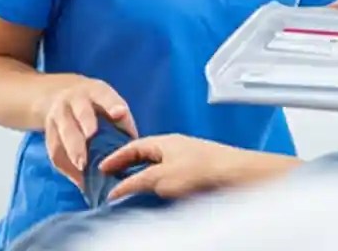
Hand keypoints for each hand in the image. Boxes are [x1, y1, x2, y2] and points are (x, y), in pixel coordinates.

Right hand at [41, 76, 137, 188]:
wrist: (59, 93)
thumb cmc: (95, 102)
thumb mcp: (108, 100)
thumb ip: (121, 119)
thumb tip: (134, 144)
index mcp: (94, 91)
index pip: (104, 96)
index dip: (111, 104)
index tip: (119, 113)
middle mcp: (73, 101)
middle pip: (80, 116)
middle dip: (87, 131)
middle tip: (94, 146)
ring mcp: (58, 116)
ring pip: (63, 134)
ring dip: (72, 152)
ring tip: (82, 168)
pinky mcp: (49, 132)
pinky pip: (55, 150)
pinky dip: (66, 166)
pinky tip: (78, 178)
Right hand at [100, 134, 302, 200]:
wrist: (234, 174)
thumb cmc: (202, 169)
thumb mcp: (160, 178)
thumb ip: (136, 182)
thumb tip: (118, 190)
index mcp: (165, 141)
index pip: (133, 147)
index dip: (116, 158)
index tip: (103, 168)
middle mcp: (176, 147)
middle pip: (145, 156)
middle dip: (128, 167)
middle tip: (114, 180)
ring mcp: (188, 158)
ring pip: (158, 167)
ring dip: (143, 177)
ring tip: (132, 191)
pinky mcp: (197, 171)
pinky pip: (170, 176)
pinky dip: (158, 184)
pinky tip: (158, 195)